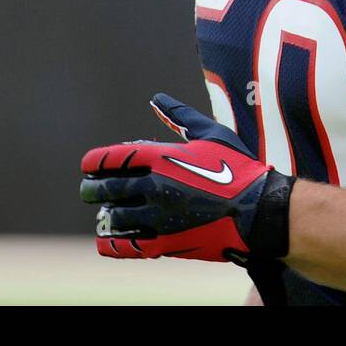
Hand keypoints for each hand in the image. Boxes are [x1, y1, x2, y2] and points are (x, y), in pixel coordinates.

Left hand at [79, 92, 295, 262]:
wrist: (258, 211)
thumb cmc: (238, 168)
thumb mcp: (210, 133)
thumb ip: (179, 117)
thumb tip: (157, 98)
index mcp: (162, 157)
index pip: (114, 158)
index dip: (94, 162)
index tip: (87, 166)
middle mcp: (154, 186)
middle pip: (108, 188)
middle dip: (93, 189)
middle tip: (87, 191)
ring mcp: (159, 216)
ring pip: (116, 217)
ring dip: (105, 215)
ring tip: (101, 214)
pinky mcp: (167, 242)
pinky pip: (129, 246)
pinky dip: (113, 244)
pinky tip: (105, 242)